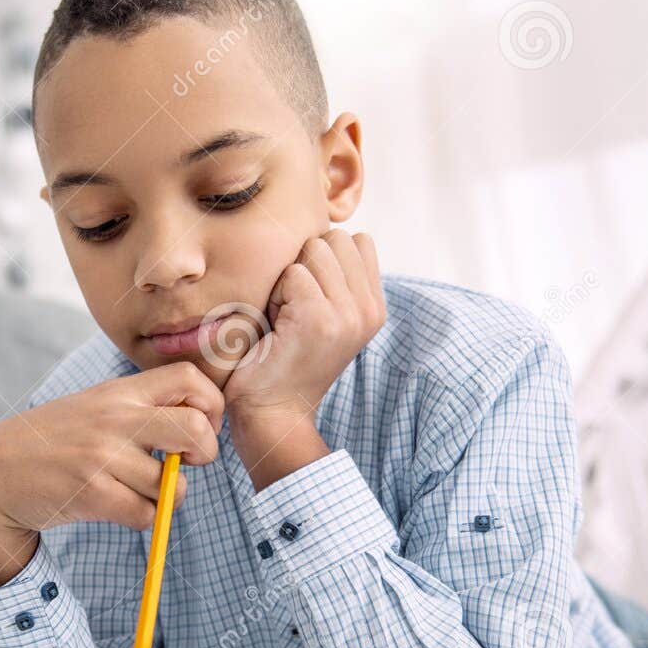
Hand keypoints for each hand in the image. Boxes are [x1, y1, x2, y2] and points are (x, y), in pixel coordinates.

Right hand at [0, 362, 223, 588]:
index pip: (190, 379)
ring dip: (166, 496)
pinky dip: (142, 517)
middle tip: (188, 462)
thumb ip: (141, 407)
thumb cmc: (55, 440)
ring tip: (139, 490)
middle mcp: (115, 418)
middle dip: (205, 452)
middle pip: (196, 428)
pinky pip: (147, 514)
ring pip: (173, 485)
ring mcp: (103, 456)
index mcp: (120, 391)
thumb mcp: (96, 406)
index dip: (210, 406)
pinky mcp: (92, 493)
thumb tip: (201, 424)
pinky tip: (118, 506)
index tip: (199, 427)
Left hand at [223, 229, 385, 432]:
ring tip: (285, 319)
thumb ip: (336, 279)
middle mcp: (370, 310)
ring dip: (288, 280)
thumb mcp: (323, 317)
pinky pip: (292, 274)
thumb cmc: (283, 362)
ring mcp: (348, 315)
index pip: (357, 241)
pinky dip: (275, 296)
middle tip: (292, 310)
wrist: (272, 415)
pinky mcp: (320, 319)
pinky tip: (276, 329)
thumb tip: (325, 232)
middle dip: (305, 264)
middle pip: (335, 238)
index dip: (323, 260)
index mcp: (375, 307)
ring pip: (314, 250)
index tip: (308, 300)